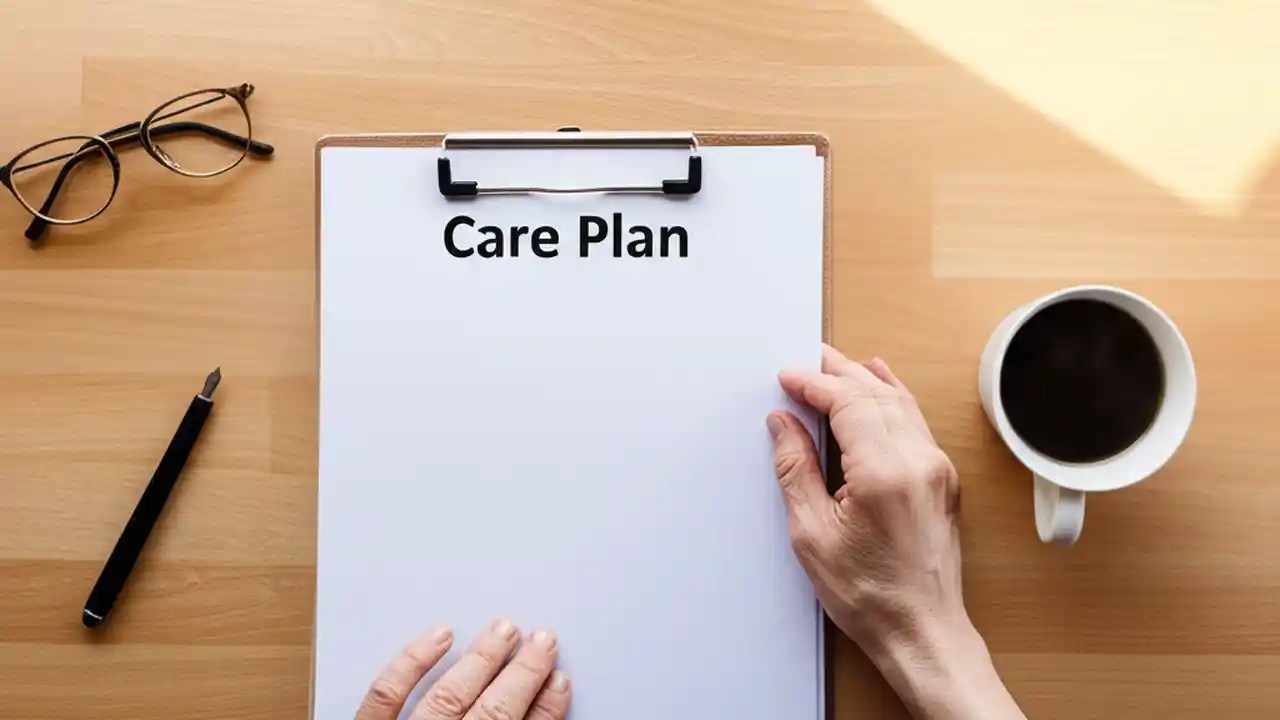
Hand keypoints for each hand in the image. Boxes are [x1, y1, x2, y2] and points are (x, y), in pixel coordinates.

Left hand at [356, 619, 570, 719]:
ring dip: (480, 660)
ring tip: (503, 629)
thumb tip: (534, 708)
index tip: (560, 681)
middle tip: (543, 640)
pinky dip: (412, 662)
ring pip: (447, 697)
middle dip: (522, 674)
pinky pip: (385, 695)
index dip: (545, 709)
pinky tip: (439, 636)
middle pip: (491, 713)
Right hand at [768, 345, 1023, 719]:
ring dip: (865, 380)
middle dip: (839, 373)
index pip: (848, 403)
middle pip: (876, 394)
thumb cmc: (870, 595)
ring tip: (837, 365)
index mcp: (885, 473)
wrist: (923, 632)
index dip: (813, 384)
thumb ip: (796, 469)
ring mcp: (938, 469)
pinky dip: (893, 398)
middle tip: (808, 360)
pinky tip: (882, 385)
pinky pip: (916, 422)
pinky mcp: (944, 480)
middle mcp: (920, 462)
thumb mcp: (812, 534)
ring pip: (900, 403)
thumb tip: (783, 424)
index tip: (788, 378)